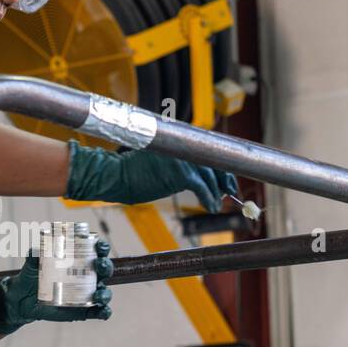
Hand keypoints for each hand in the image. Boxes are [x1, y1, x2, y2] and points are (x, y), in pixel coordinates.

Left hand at [0, 239, 113, 335]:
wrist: (24, 299)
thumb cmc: (32, 276)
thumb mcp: (31, 265)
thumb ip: (33, 257)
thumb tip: (35, 251)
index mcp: (79, 260)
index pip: (96, 251)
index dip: (102, 247)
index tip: (101, 246)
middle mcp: (87, 276)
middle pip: (103, 269)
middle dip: (105, 266)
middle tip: (99, 265)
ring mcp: (86, 293)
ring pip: (103, 291)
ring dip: (105, 293)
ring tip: (97, 296)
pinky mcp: (83, 309)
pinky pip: (98, 311)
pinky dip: (104, 312)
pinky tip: (102, 313)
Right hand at [64, 139, 237, 212]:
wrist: (117, 176)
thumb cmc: (133, 172)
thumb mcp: (159, 160)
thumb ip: (179, 162)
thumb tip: (200, 177)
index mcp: (178, 139)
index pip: (207, 149)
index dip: (220, 166)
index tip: (227, 178)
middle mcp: (183, 145)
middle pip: (214, 161)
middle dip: (224, 178)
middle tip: (230, 192)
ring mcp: (183, 158)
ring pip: (210, 176)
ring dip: (216, 192)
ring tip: (218, 203)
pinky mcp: (181, 173)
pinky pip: (203, 188)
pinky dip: (209, 199)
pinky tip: (211, 207)